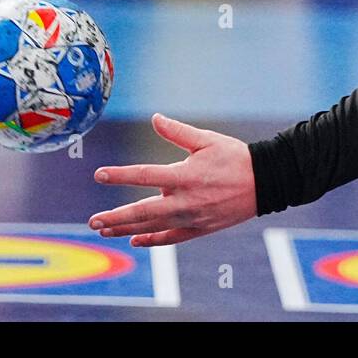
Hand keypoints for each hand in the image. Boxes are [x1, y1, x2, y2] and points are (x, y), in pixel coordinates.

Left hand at [89, 114, 257, 247]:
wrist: (264, 182)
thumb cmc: (235, 157)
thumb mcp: (207, 139)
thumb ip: (178, 132)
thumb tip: (155, 118)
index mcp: (185, 175)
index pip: (144, 176)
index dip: (120, 175)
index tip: (99, 175)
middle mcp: (185, 200)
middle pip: (142, 211)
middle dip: (115, 217)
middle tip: (94, 221)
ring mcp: (191, 218)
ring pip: (152, 227)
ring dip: (126, 229)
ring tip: (104, 230)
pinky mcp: (199, 229)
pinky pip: (170, 238)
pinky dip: (151, 239)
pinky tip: (135, 239)